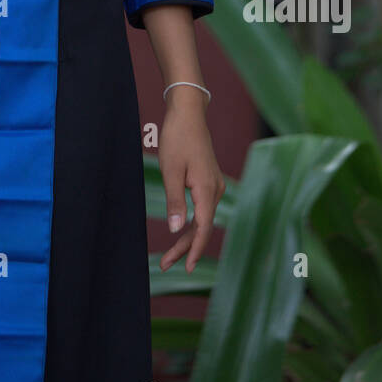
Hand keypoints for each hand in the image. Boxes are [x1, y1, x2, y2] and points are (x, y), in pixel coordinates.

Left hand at [157, 91, 224, 273]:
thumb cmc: (177, 138)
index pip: (203, 228)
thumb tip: (175, 229)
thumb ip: (174, 201)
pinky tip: (181, 230)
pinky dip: (192, 222)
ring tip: (170, 254)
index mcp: (207, 190)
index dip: (194, 250)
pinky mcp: (209, 180)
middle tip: (166, 265)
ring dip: (187, 236)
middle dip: (185, 247)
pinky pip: (203, 208)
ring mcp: (214, 185)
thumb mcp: (171, 170)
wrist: (188, 113)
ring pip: (203, 219)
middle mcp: (215, 190)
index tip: (186, 268)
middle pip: (202, 227)